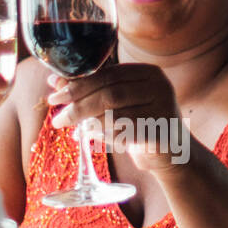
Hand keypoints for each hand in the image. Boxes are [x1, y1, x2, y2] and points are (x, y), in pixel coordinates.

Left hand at [45, 63, 187, 172]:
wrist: (173, 154)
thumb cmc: (140, 125)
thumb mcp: (119, 104)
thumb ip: (93, 91)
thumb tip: (54, 81)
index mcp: (149, 73)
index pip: (108, 73)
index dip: (79, 83)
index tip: (54, 93)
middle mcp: (160, 86)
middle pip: (109, 92)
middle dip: (78, 103)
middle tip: (57, 116)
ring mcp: (164, 108)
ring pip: (114, 112)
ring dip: (87, 121)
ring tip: (71, 128)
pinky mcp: (161, 132)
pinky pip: (123, 132)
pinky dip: (103, 135)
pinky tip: (90, 136)